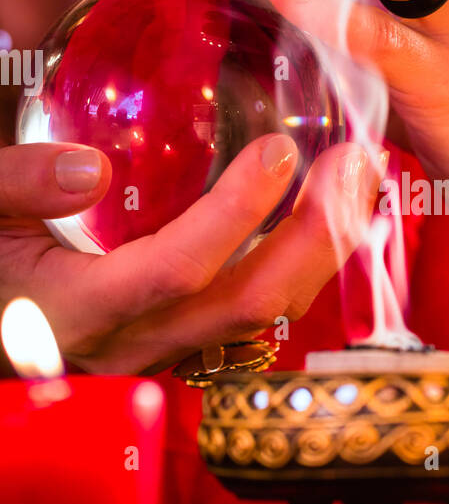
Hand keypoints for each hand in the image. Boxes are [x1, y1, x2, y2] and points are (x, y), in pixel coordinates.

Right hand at [0, 137, 382, 374]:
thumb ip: (18, 186)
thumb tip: (88, 166)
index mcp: (78, 311)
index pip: (175, 270)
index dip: (233, 214)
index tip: (277, 152)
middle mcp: (132, 344)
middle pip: (247, 306)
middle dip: (315, 236)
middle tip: (355, 162)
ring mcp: (163, 351)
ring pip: (263, 317)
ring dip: (321, 251)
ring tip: (360, 183)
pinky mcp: (181, 344)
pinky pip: (255, 314)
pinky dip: (300, 264)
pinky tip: (324, 216)